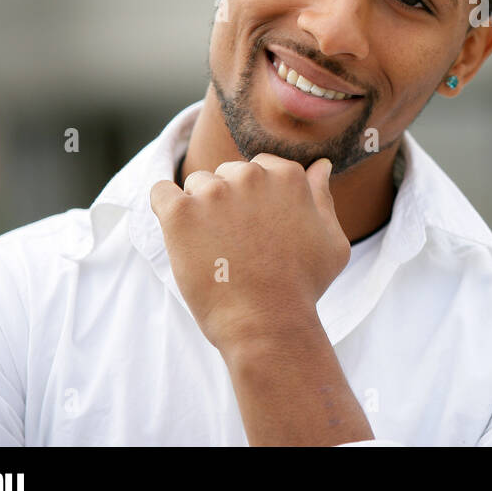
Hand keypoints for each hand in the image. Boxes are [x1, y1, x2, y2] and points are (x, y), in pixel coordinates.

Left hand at [149, 154, 348, 355]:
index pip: (259, 167)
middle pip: (225, 174)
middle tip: (236, 245)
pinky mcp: (181, 212)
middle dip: (227, 202)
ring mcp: (214, 192)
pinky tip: (182, 237)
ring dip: (199, 210)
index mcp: (288, 176)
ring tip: (213, 249)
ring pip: (195, 185)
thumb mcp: (331, 241)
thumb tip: (321, 166)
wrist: (267, 324)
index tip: (255, 229)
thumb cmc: (302, 287)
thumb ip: (323, 197)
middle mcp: (251, 175)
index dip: (254, 199)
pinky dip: (166, 211)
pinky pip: (160, 193)